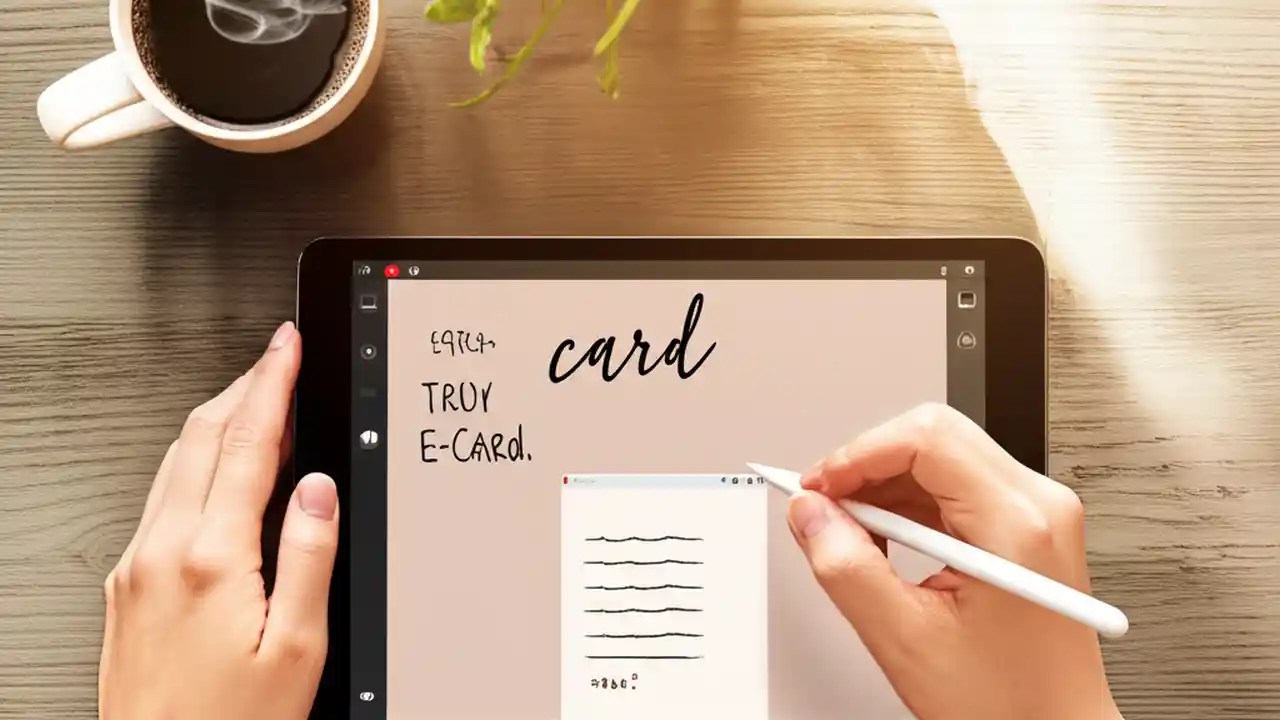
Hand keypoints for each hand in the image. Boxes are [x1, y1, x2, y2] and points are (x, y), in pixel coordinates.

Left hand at [99, 322, 338, 719]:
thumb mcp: (298, 647)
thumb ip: (311, 557)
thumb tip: (319, 490)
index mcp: (211, 558)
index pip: (247, 443)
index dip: (271, 383)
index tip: (284, 346)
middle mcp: (162, 552)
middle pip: (203, 436)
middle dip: (244, 387)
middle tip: (276, 359)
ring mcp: (136, 566)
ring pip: (176, 461)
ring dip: (219, 420)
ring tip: (257, 404)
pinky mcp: (125, 586)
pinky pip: (161, 497)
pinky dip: (197, 462)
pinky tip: (220, 471)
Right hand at [789, 403, 1120, 719]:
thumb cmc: (1008, 704)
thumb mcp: (905, 640)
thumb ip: (847, 568)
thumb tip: (810, 514)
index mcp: (1018, 525)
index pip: (927, 438)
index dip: (858, 454)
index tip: (819, 486)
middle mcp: (1039, 505)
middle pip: (934, 436)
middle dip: (867, 463)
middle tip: (825, 503)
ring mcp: (1037, 512)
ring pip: (940, 455)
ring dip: (884, 484)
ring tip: (851, 533)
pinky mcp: (1026, 524)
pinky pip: (954, 485)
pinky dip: (907, 503)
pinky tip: (884, 542)